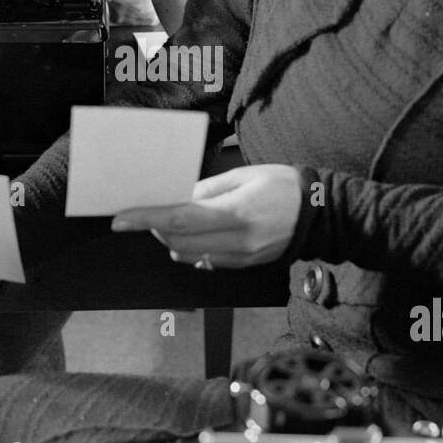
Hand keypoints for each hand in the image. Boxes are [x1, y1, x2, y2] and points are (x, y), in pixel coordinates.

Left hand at [111, 164, 302, 267]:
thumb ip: (207, 190)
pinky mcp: (243, 266)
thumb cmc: (284, 186)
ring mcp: (240, 258)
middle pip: (178, 240)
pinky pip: (205, 261)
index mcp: (236, 213)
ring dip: (171, 238)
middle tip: (149, 209)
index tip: (121, 218)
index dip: (146, 218)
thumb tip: (177, 198)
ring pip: (188, 254)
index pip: (180, 218)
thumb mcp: (244, 176)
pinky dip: (190, 247)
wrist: (321, 214)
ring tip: (171, 219)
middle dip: (156, 226)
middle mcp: (236, 241)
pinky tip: (192, 232)